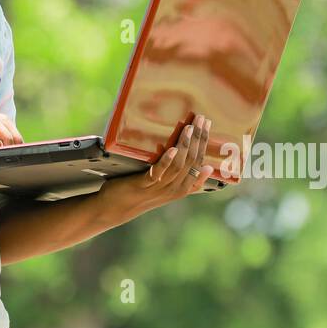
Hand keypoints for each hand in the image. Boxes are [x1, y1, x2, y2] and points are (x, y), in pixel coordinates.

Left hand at [99, 114, 213, 216]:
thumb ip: (190, 181)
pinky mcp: (143, 184)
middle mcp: (174, 188)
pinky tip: (172, 149)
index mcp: (182, 188)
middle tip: (202, 119)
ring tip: (190, 128)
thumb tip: (209, 168)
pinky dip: (166, 160)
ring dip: (185, 145)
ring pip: (178, 165)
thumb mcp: (169, 188)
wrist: (117, 207)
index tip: (207, 124)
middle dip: (198, 139)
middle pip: (191, 162)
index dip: (204, 143)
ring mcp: (159, 187)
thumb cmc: (144, 193)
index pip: (199, 162)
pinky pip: (158, 172)